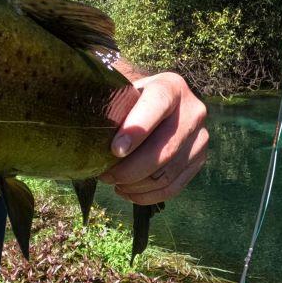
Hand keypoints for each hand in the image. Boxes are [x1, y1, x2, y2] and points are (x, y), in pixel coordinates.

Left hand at [98, 71, 208, 204]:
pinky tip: (128, 192)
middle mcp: (193, 111)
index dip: (136, 130)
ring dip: (135, 185)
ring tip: (113, 183)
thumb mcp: (121, 90)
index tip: (115, 150)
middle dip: (129, 169)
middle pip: (163, 150)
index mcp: (171, 86)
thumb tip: (81, 120)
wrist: (158, 103)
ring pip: (166, 173)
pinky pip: (173, 187)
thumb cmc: (129, 97)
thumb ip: (109, 101)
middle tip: (104, 175)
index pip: (156, 106)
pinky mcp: (199, 160)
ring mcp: (201, 138)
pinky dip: (148, 195)